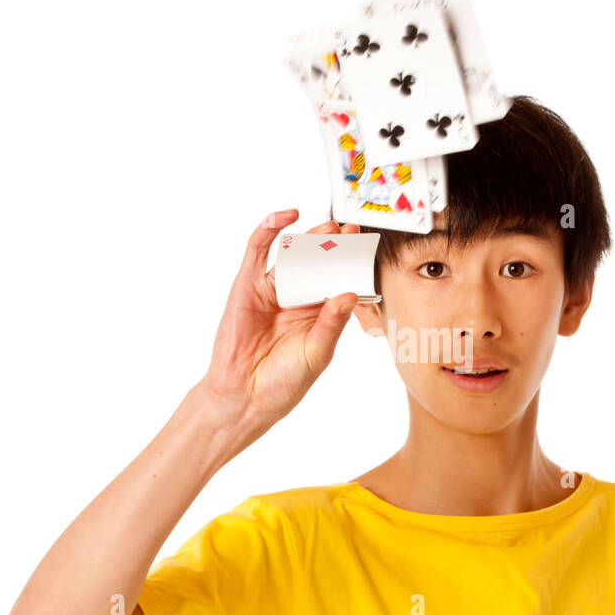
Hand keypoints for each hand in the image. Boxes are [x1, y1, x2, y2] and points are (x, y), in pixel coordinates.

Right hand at [193, 209, 361, 436]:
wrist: (245, 397)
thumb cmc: (283, 382)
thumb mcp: (317, 353)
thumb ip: (332, 324)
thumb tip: (349, 295)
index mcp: (318, 314)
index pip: (338, 279)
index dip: (353, 263)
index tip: (369, 248)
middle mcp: (297, 298)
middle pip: (319, 262)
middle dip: (337, 245)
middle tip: (353, 230)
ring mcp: (272, 290)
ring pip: (293, 253)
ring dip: (311, 236)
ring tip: (330, 227)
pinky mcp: (247, 285)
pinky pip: (257, 251)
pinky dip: (269, 228)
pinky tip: (286, 217)